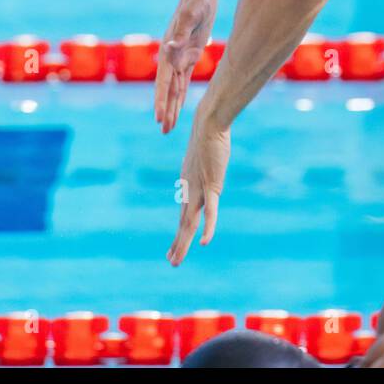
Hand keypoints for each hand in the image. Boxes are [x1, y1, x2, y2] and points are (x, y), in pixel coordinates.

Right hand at [153, 0, 218, 133]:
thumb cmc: (198, 1)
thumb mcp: (191, 14)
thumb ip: (182, 32)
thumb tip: (170, 48)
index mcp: (169, 49)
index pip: (164, 80)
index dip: (161, 99)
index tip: (159, 117)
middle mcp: (172, 56)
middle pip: (168, 89)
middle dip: (166, 110)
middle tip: (164, 131)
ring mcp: (180, 57)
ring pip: (175, 88)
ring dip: (172, 107)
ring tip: (168, 127)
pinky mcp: (190, 55)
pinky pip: (184, 80)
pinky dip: (181, 95)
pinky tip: (178, 108)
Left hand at [167, 117, 229, 265]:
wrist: (208, 123)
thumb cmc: (208, 135)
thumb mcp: (204, 155)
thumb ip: (204, 165)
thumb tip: (206, 165)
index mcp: (187, 184)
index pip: (183, 213)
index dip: (179, 232)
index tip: (173, 247)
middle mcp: (189, 190)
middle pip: (183, 222)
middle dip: (178, 244)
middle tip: (171, 261)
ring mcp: (199, 189)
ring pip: (190, 222)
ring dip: (183, 243)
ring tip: (176, 260)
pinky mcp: (212, 186)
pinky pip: (210, 212)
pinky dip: (208, 228)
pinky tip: (203, 243)